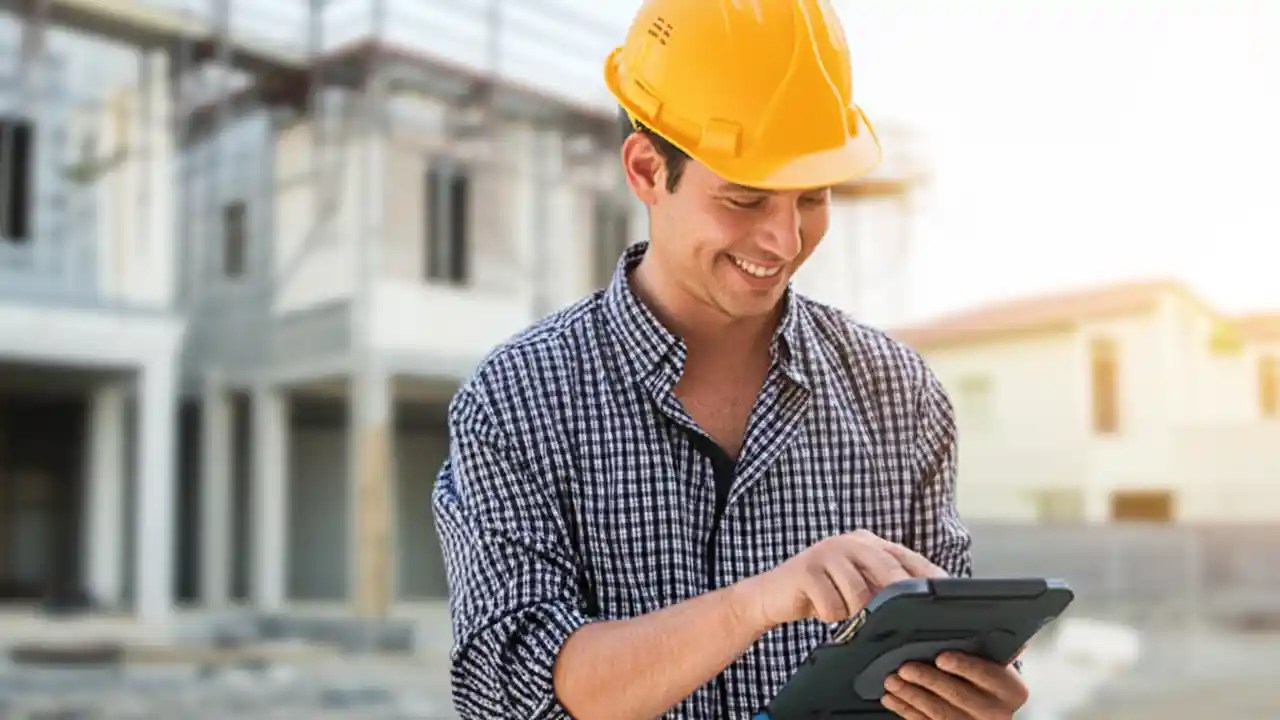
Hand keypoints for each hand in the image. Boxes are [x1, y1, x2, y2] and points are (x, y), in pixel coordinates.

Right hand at [732, 530, 946, 630]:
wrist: (771, 594)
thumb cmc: (821, 592)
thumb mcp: (856, 586)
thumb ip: (884, 587)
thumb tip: (921, 604)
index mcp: (867, 542)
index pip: (906, 557)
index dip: (927, 576)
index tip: (945, 593)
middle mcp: (850, 542)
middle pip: (888, 570)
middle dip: (898, 598)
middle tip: (903, 619)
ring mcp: (827, 552)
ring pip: (860, 594)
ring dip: (853, 612)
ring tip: (839, 610)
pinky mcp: (806, 570)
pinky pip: (833, 606)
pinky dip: (830, 616)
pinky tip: (818, 608)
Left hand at [882, 652, 1027, 718]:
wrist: (993, 711)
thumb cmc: (990, 681)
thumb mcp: (997, 664)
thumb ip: (988, 648)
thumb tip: (985, 620)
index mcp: (1009, 689)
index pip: (986, 674)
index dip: (963, 666)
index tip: (941, 658)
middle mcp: (995, 712)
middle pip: (958, 695)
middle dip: (928, 680)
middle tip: (905, 668)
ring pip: (940, 713)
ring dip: (911, 696)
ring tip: (892, 682)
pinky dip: (906, 710)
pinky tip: (893, 699)